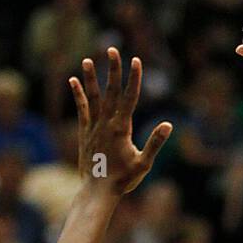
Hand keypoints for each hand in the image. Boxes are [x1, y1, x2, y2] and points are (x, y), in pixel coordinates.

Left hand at [69, 53, 172, 197]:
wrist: (97, 192)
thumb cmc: (123, 180)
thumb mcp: (143, 164)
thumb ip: (155, 143)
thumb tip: (168, 125)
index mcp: (121, 129)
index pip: (130, 98)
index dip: (133, 78)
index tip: (136, 60)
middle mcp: (106, 124)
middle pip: (111, 92)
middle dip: (113, 70)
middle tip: (112, 50)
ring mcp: (93, 127)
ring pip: (93, 98)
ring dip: (91, 78)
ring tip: (88, 60)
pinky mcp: (85, 133)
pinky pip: (82, 110)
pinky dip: (79, 95)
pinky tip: (74, 80)